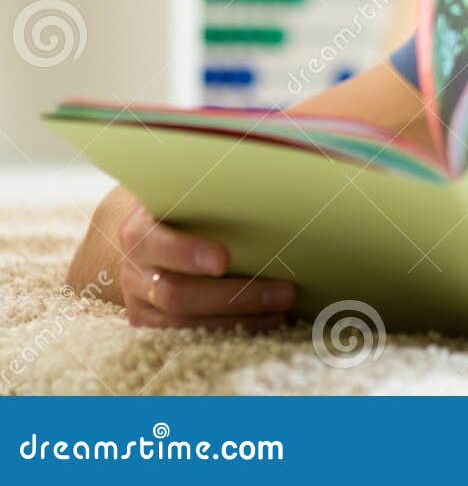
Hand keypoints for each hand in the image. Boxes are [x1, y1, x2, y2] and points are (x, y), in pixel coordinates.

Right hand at [117, 201, 293, 329]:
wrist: (146, 234)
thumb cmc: (184, 207)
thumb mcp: (186, 193)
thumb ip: (213, 192)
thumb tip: (277, 178)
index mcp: (140, 229)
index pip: (157, 244)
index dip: (188, 253)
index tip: (224, 259)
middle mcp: (134, 269)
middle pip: (176, 293)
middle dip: (236, 296)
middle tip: (286, 291)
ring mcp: (139, 300)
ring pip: (184, 323)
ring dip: (240, 319)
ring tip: (284, 308)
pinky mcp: (149, 322)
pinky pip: (187, 337)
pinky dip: (230, 330)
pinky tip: (266, 321)